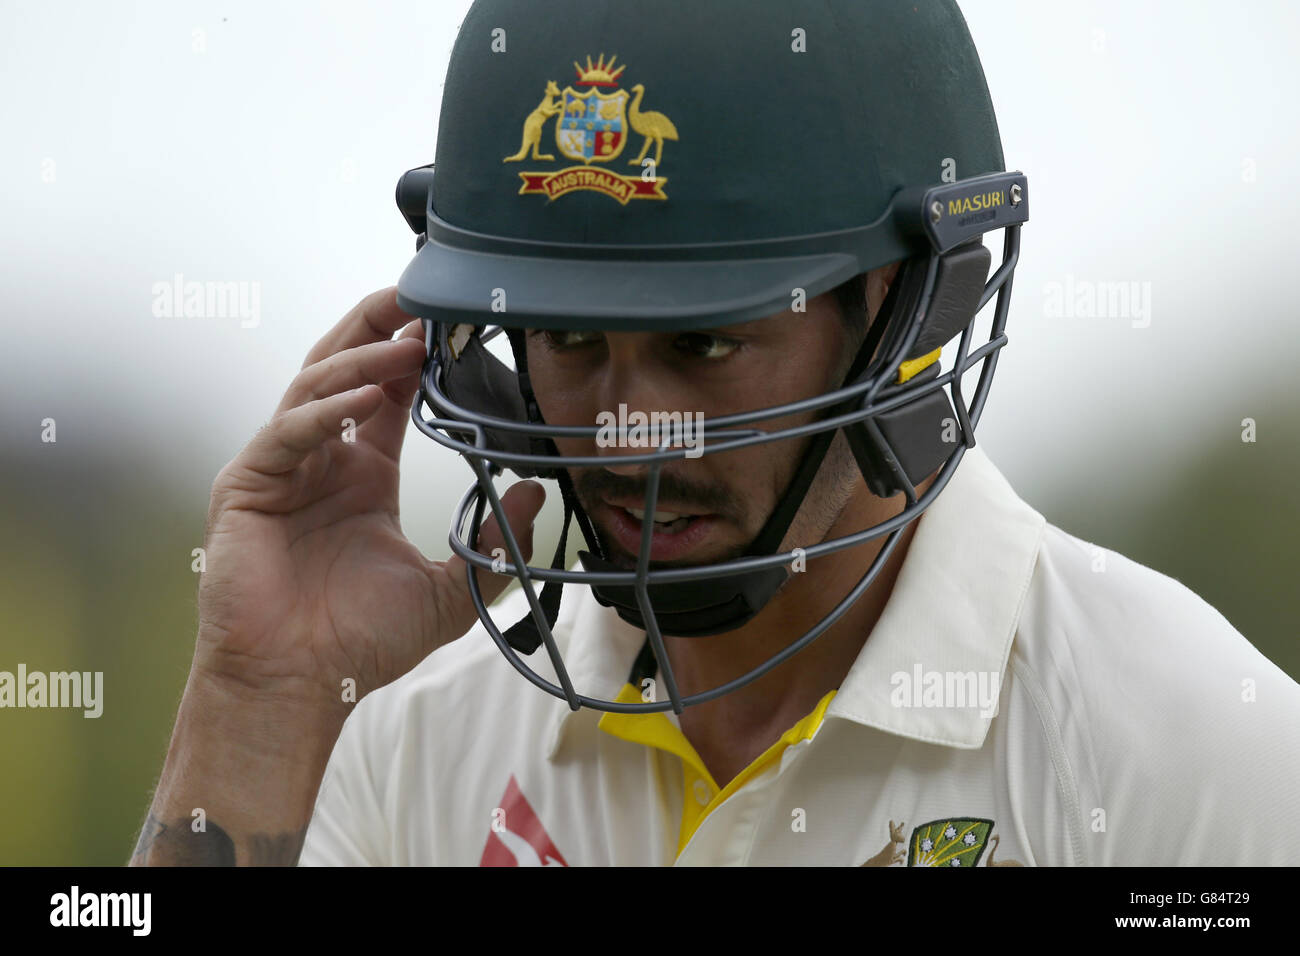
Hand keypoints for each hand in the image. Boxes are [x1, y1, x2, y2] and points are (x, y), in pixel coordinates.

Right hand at [193, 288, 544, 712]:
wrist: (299, 688)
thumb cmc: (360, 643)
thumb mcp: (448, 593)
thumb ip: (492, 546)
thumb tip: (536, 494)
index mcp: (363, 475)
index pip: (388, 393)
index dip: (415, 353)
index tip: (451, 322)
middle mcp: (322, 461)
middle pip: (343, 368)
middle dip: (379, 327)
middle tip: (420, 294)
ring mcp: (281, 468)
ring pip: (315, 387)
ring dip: (362, 359)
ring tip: (410, 341)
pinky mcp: (247, 485)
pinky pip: (289, 432)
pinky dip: (326, 409)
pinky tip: (365, 397)